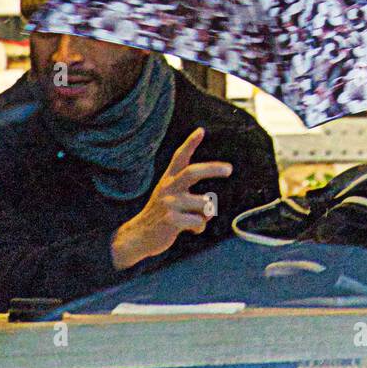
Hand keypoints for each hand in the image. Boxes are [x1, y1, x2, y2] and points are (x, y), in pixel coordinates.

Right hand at [111, 128, 229, 269]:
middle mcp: (168, 188)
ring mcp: (169, 203)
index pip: (179, 157)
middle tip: (229, 169)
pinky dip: (200, 228)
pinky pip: (200, 222)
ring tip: (194, 219)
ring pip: (205, 204)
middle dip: (213, 168)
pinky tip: (189, 230)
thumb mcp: (170, 197)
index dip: (190, 143)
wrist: (138, 236)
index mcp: (169, 180)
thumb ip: (190, 196)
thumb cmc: (161, 215)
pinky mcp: (171, 219)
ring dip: (207, 214)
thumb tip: (211, 207)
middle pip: (193, 172)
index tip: (201, 131)